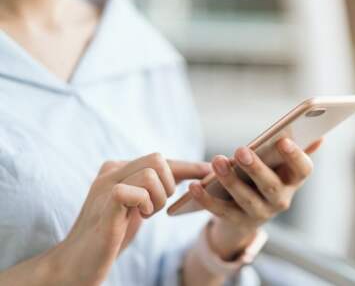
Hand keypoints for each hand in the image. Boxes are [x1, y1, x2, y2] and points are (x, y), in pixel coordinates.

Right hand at [56, 153, 208, 284]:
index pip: (160, 160)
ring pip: (151, 173)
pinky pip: (136, 190)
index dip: (188, 166)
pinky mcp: (106, 203)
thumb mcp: (137, 206)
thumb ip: (152, 189)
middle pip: (158, 159)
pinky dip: (145, 204)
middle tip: (156, 207)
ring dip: (158, 198)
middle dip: (169, 185)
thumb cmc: (110, 236)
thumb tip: (186, 176)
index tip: (209, 171)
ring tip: (145, 214)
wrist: (78, 262)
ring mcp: (106, 185)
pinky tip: (138, 217)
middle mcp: (111, 171)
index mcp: (118, 169)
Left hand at [188, 138, 321, 258]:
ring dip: (230, 181)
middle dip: (256, 168)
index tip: (283, 140)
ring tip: (216, 161)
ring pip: (245, 199)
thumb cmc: (267, 176)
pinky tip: (194, 186)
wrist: (249, 214)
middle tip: (241, 150)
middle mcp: (281, 200)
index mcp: (293, 180)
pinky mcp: (237, 222)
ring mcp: (259, 214)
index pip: (303, 169)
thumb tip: (319, 135)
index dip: (295, 156)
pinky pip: (221, 211)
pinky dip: (206, 200)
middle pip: (270, 185)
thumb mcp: (281, 164)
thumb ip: (298, 148)